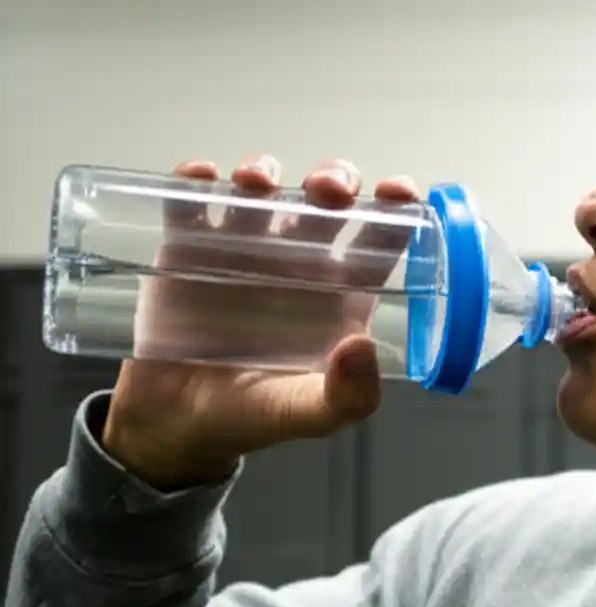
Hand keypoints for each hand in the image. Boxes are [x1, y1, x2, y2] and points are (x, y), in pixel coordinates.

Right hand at [103, 154, 421, 488]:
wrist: (174, 425)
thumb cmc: (253, 417)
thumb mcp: (308, 416)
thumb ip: (347, 395)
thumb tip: (363, 346)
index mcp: (341, 291)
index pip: (381, 238)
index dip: (398, 209)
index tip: (401, 192)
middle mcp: (298, 261)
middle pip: (327, 199)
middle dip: (334, 180)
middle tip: (328, 190)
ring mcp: (243, 249)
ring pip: (262, 189)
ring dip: (265, 172)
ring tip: (256, 183)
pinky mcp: (187, 247)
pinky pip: (193, 201)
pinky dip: (197, 179)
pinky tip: (202, 178)